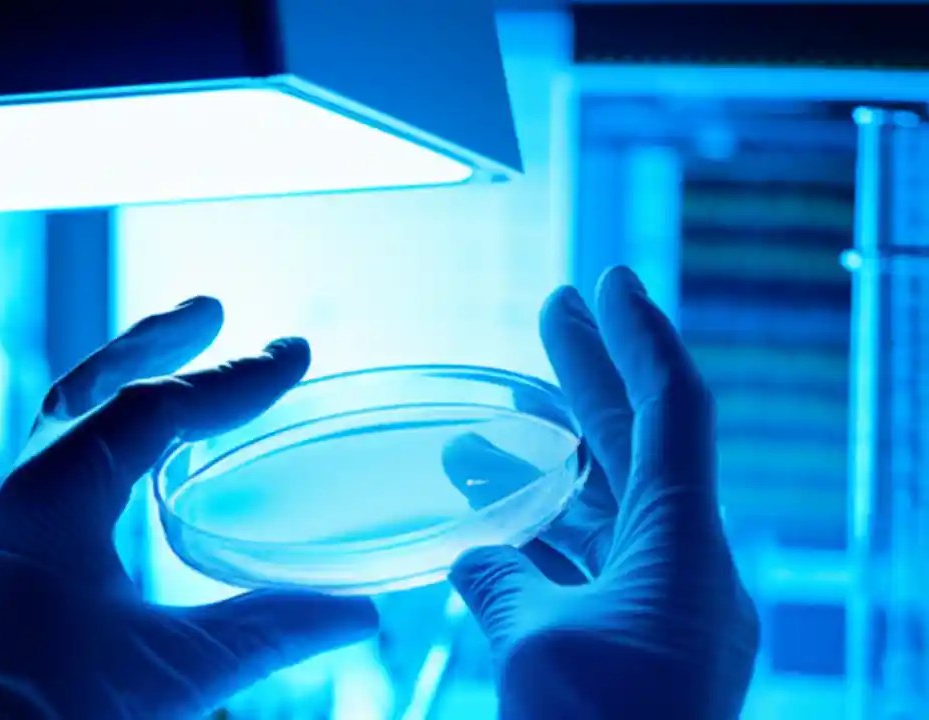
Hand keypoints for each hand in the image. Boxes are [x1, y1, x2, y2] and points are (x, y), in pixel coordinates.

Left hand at [0, 298, 377, 718]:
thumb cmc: (49, 716)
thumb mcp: (171, 673)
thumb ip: (268, 632)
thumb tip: (359, 613)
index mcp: (53, 499)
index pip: (152, 407)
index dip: (229, 379)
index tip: (292, 356)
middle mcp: (23, 490)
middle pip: (95, 386)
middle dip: (157, 342)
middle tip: (213, 308)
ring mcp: (12, 513)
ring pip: (73, 415)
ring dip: (130, 376)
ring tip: (183, 350)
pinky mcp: (14, 542)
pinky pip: (67, 455)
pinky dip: (113, 427)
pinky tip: (148, 445)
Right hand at [445, 267, 759, 718]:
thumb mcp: (535, 648)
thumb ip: (502, 582)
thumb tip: (479, 556)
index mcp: (686, 552)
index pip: (672, 411)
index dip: (639, 336)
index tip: (606, 278)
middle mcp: (692, 574)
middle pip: (643, 448)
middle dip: (593, 378)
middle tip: (551, 312)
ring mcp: (671, 619)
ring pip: (612, 512)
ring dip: (553, 465)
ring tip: (484, 430)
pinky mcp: (645, 657)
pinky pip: (597, 570)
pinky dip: (547, 539)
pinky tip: (491, 533)